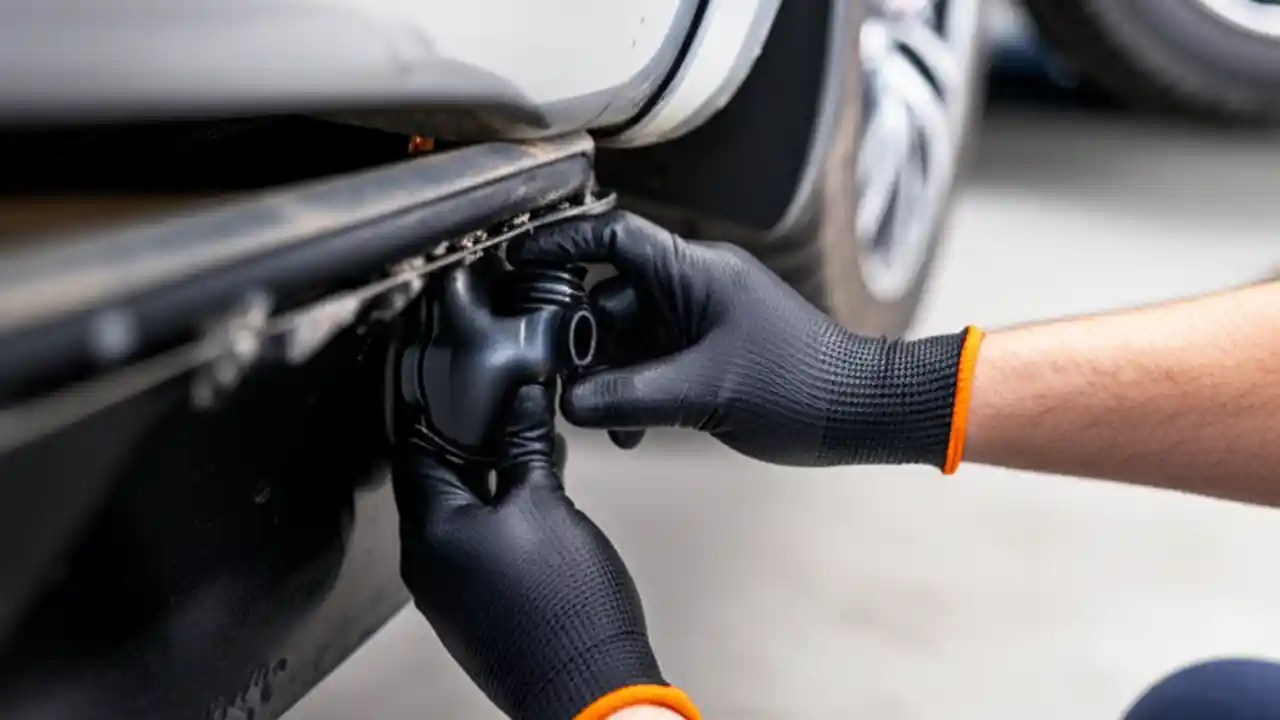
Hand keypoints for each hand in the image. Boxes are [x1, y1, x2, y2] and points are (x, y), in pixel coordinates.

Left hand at [393, 383, 696, 719]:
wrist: (587, 687)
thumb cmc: (563, 608)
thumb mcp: (546, 502)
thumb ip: (526, 444)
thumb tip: (522, 399)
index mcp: (429, 532)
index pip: (415, 450)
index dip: (444, 412)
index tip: (473, 388)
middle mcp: (425, 565)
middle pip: (435, 483)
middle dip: (475, 446)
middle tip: (513, 418)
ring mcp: (448, 593)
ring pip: (458, 517)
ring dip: (491, 483)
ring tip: (535, 459)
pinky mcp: (474, 611)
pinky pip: (473, 550)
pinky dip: (498, 520)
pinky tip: (538, 508)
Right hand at [511, 210, 973, 468]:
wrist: (862, 411)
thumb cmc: (801, 388)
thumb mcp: (705, 393)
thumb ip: (630, 395)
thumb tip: (570, 401)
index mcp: (695, 272)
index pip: (612, 237)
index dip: (558, 242)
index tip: (513, 257)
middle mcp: (694, 285)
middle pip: (610, 296)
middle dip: (582, 341)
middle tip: (558, 380)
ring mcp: (703, 317)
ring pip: (630, 336)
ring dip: (611, 377)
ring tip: (609, 423)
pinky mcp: (710, 348)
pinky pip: (655, 359)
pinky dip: (637, 389)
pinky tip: (633, 429)